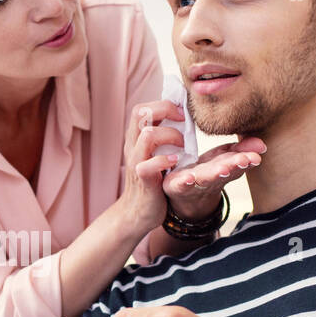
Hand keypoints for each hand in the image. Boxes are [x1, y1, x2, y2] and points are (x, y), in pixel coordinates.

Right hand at [117, 99, 192, 233]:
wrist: (137, 212)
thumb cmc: (150, 181)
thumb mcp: (152, 154)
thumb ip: (160, 137)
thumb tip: (179, 117)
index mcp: (135, 138)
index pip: (142, 108)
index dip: (163, 104)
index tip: (181, 114)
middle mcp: (132, 146)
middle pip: (141, 113)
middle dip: (165, 110)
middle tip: (183, 121)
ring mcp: (136, 162)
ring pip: (147, 135)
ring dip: (170, 136)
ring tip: (182, 146)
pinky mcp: (142, 179)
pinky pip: (149, 164)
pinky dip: (165, 160)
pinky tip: (176, 162)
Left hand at [163, 137, 265, 221]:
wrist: (183, 197)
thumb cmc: (205, 173)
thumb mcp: (223, 159)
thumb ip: (241, 151)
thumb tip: (261, 144)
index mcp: (222, 168)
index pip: (236, 163)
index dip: (246, 160)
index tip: (256, 156)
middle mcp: (210, 178)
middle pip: (223, 171)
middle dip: (234, 166)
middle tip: (245, 160)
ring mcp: (193, 183)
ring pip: (206, 178)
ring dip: (215, 174)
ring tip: (223, 169)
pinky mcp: (176, 186)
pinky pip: (181, 185)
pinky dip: (185, 182)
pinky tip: (189, 178)